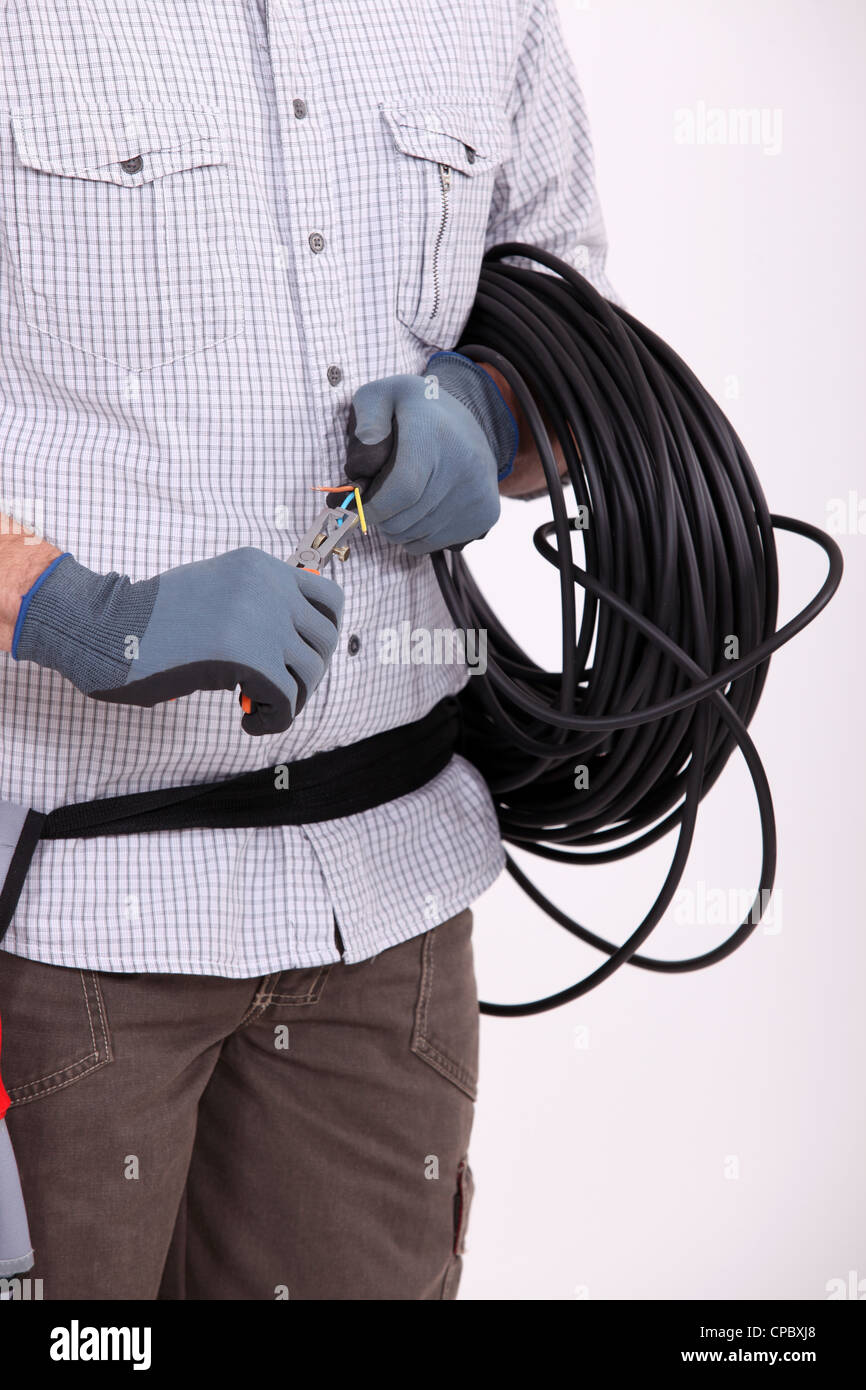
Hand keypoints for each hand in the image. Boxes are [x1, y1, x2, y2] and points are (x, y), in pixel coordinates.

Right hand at [12, 548, 343, 735]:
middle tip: (277, 687)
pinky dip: (273, 719)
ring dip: (290, 698)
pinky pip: (287, 701)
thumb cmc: (154, 618)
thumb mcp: (216, 589)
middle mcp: (268, 587)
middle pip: (326, 640)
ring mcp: (261, 621)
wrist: (108, 628)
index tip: (298, 656)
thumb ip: (258, 604)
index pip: (330, 600)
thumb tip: (300, 646)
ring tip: (258, 705)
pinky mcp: (249, 659)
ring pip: (311, 672)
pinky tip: (248, 720)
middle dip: (307, 671)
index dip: (322, 636)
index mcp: (261, 565)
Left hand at [342, 352, 517, 553]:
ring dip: (395, 527)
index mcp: (436, 436)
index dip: (372, 507)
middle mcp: (464, 467)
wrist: (465, 424)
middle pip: (403, 519)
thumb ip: (367, 415)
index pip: (401, 490)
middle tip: (376, 500)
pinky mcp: (485, 514)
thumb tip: (366, 449)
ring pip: (415, 536)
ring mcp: (478, 494)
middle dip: (379, 517)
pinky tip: (418, 511)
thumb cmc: (413, 413)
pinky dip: (415, 536)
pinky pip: (432, 544)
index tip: (356, 508)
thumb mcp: (383, 394)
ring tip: (398, 502)